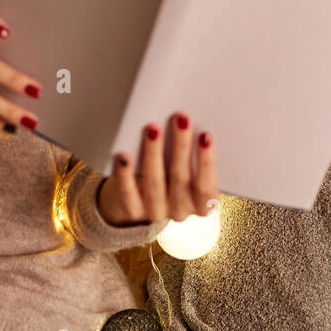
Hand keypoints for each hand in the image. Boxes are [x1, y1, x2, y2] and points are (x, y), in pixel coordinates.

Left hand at [96, 113, 217, 226]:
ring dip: (154, 153)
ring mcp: (156, 212)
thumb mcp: (187, 169)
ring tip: (153, 128)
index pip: (207, 186)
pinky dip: (125, 174)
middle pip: (180, 178)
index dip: (207, 161)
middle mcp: (180, 211)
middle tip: (181, 118)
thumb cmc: (173, 174)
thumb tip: (188, 121)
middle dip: (181, 146)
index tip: (205, 134)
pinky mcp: (133, 212)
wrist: (142, 201)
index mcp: (202, 203)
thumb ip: (192, 154)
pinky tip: (123, 155)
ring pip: (155, 183)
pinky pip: (128, 193)